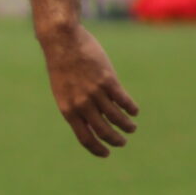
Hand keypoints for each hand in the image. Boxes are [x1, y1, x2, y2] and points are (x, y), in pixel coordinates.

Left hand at [38, 25, 139, 158]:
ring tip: (131, 127)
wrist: (62, 41)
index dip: (98, 149)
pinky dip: (131, 109)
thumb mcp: (62, 91)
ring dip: (127, 126)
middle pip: (103, 131)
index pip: (85, 138)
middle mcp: (82, 104)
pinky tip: (134, 111)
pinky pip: (123, 101)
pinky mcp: (108, 80)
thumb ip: (75, 106)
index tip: (107, 153)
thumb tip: (90, 121)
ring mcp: (95, 93)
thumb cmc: (61, 65)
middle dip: (116, 140)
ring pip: (117, 118)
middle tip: (122, 142)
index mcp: (68, 109)